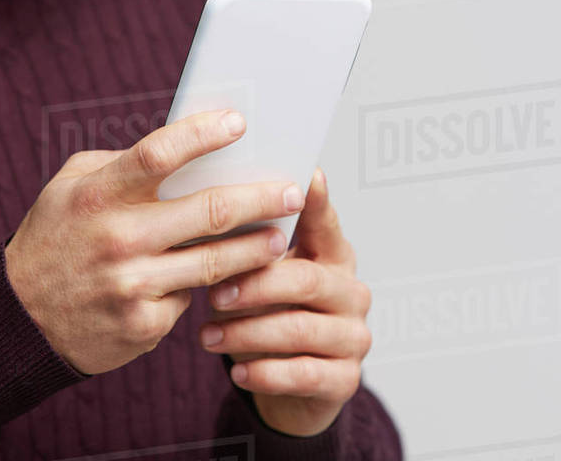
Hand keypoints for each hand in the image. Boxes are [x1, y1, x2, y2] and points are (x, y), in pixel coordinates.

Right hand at [5, 109, 304, 374]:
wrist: (16, 323)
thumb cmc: (53, 241)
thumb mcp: (69, 189)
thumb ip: (122, 165)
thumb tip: (189, 148)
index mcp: (97, 196)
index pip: (158, 155)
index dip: (202, 135)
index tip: (239, 123)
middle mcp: (117, 239)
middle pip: (211, 211)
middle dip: (262, 198)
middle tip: (293, 189)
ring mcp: (132, 285)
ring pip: (217, 262)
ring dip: (259, 247)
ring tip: (282, 234)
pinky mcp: (143, 324)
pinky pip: (194, 299)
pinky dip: (217, 287)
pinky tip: (241, 278)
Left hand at [198, 167, 372, 435]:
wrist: (294, 384)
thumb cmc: (273, 315)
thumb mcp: (267, 277)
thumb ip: (256, 247)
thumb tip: (213, 210)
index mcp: (333, 258)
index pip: (327, 223)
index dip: (318, 202)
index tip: (307, 177)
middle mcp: (351, 292)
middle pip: (306, 279)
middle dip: (256, 285)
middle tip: (215, 292)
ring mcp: (353, 336)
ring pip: (299, 329)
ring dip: (247, 333)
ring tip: (208, 336)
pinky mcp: (345, 379)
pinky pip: (303, 374)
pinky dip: (265, 373)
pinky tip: (238, 372)